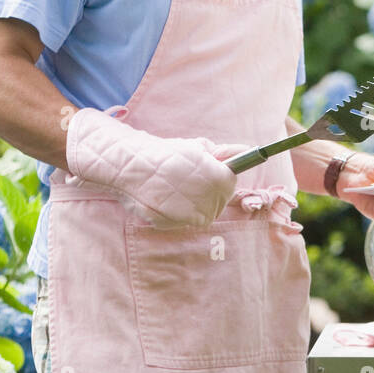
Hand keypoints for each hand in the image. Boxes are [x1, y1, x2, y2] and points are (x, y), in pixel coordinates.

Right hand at [66, 108, 242, 228]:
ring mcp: (190, 216)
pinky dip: (176, 211)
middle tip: (187, 178)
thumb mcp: (196, 147)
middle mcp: (209, 200)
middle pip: (218, 199)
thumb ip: (222, 153)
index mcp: (219, 178)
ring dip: (192, 201)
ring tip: (174, 187)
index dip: (218, 174)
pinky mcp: (172, 225)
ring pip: (201, 212)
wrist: (128, 164)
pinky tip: (165, 198)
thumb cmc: (164, 154)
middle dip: (207, 188)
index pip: (229, 181)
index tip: (209, 170)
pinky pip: (182, 220)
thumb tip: (245, 150)